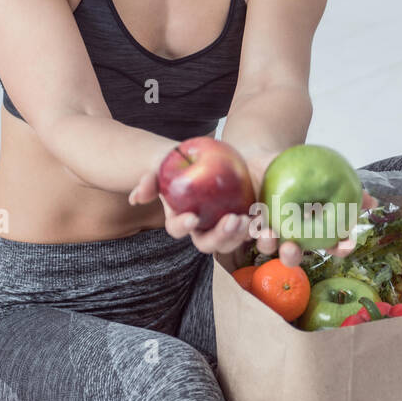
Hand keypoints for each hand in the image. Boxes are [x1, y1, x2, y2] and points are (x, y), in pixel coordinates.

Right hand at [128, 156, 252, 255]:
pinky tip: (264, 218)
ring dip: (240, 235)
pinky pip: (251, 231)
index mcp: (181, 220)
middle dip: (220, 235)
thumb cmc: (180, 162)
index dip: (183, 225)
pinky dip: (258, 229)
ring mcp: (223, 229)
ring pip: (231, 242)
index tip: (192, 216)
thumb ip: (150, 179)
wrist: (208, 157)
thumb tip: (137, 198)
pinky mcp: (243, 223)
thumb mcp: (164, 164)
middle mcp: (202, 230)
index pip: (178, 229)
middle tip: (232, 220)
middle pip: (208, 243)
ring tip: (250, 220)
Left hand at [253, 181, 379, 268]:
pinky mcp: (244, 226)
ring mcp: (266, 235)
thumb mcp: (324, 174)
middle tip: (292, 247)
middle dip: (293, 255)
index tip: (345, 244)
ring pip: (267, 246)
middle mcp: (290, 238)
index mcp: (314, 232)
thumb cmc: (298, 170)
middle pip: (294, 256)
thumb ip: (347, 188)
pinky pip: (242, 231)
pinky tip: (244, 218)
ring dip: (267, 243)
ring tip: (267, 232)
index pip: (332, 246)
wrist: (264, 160)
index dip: (340, 248)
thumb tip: (372, 201)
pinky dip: (243, 227)